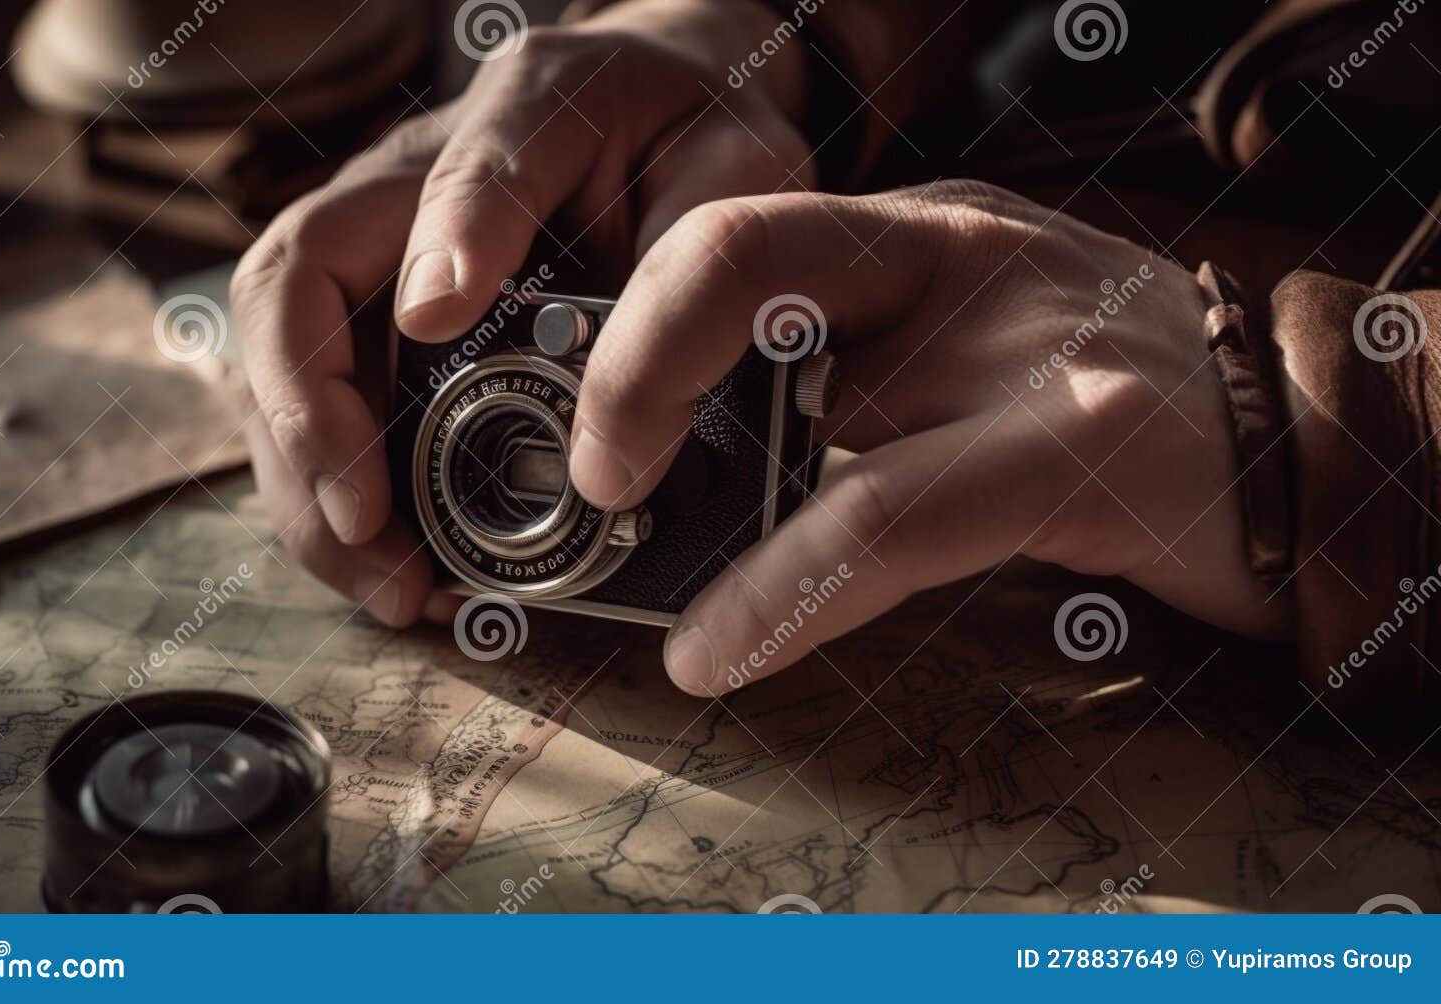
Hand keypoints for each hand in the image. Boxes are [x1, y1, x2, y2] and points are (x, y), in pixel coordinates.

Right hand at [229, 0, 813, 625]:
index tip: (433, 324)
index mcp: (527, 110)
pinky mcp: (381, 319)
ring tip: (393, 584)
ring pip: (285, 359)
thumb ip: (687, 256)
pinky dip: (344, 498)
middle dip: (313, 421)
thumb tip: (608, 403)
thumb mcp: (734, 171)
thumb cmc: (700, 146)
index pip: (461, 172)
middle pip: (297, 282)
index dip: (440, 248)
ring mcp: (383, 249)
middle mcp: (417, 175)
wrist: (675, 123)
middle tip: (371, 530)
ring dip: (313, 485)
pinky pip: (326, 406)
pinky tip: (400, 570)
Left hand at [564, 181, 1295, 696]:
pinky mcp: (1082, 449)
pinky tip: (725, 648)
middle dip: (628, 373)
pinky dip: (783, 598)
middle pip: (738, 261)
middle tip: (595, 480)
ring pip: (808, 419)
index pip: (732, 235)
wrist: (1309, 440)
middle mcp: (957, 260)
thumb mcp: (969, 360)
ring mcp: (1024, 347)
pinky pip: (888, 523)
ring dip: (698, 529)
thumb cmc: (1109, 406)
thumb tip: (691, 490)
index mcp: (915, 237)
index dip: (631, 329)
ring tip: (668, 612)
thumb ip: (850, 399)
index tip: (590, 435)